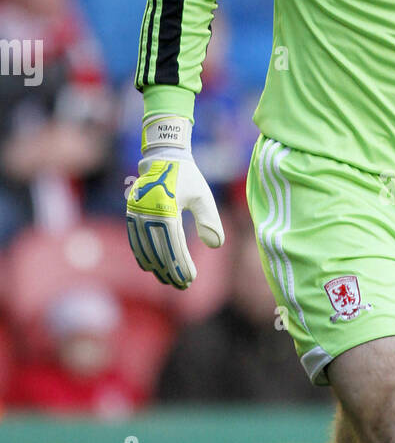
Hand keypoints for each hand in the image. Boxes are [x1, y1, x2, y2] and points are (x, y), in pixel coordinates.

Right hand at [126, 115, 223, 288]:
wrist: (163, 157)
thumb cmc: (187, 177)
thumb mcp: (203, 196)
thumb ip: (210, 220)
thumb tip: (216, 245)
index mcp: (165, 208)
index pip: (173, 245)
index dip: (181, 265)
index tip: (191, 279)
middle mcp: (147, 213)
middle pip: (158, 251)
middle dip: (170, 271)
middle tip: (183, 285)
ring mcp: (136, 214)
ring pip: (145, 249)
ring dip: (157, 268)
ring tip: (170, 281)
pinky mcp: (131, 214)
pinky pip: (135, 241)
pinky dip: (143, 256)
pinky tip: (152, 268)